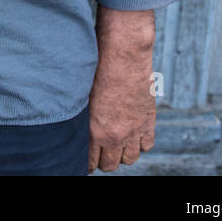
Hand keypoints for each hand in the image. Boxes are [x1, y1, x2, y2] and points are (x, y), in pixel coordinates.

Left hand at [88, 7, 156, 172]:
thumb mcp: (80, 96)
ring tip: (115, 144)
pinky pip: (146, 146)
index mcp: (95, 131)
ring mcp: (134, 130)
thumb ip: (80, 118)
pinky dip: (139, 144)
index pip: (89, 163)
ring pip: (129, 159)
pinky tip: (131, 135)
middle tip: (99, 152)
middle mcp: (116, 135)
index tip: (83, 160)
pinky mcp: (148, 121)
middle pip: (110, 165)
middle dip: (103, 160)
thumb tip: (73, 129)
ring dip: (122, 154)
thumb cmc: (96, 70)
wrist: (122, 55)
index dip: (85, 163)